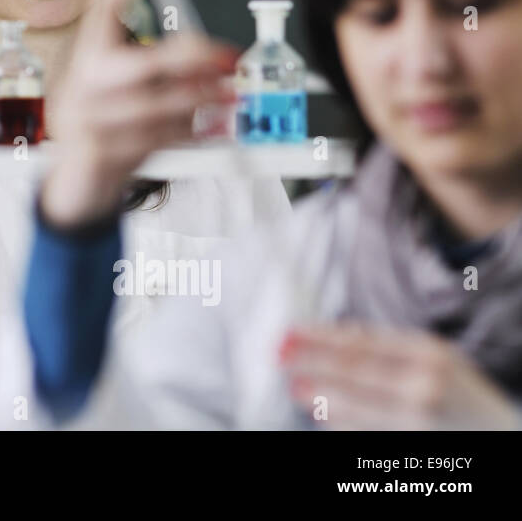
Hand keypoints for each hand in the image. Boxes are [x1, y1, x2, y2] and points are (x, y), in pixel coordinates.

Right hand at [39, 0, 238, 228]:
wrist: (75, 179)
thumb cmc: (107, 118)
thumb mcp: (115, 81)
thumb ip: (149, 60)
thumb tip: (206, 51)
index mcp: (85, 52)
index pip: (102, 4)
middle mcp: (81, 81)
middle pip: (141, 63)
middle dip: (191, 61)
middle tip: (229, 57)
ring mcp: (87, 118)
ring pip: (156, 105)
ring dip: (202, 99)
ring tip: (231, 94)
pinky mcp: (101, 151)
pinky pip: (156, 138)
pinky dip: (190, 131)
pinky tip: (208, 125)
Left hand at [280, 323, 520, 429]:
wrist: (503, 432)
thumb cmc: (461, 391)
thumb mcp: (434, 355)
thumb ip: (386, 345)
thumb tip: (338, 334)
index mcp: (427, 353)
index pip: (360, 343)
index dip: (319, 337)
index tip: (289, 332)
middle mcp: (423, 385)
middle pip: (352, 372)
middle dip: (311, 362)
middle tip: (279, 356)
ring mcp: (419, 419)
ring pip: (355, 406)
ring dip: (319, 395)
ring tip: (294, 387)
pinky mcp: (413, 445)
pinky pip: (367, 434)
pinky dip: (341, 423)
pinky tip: (322, 415)